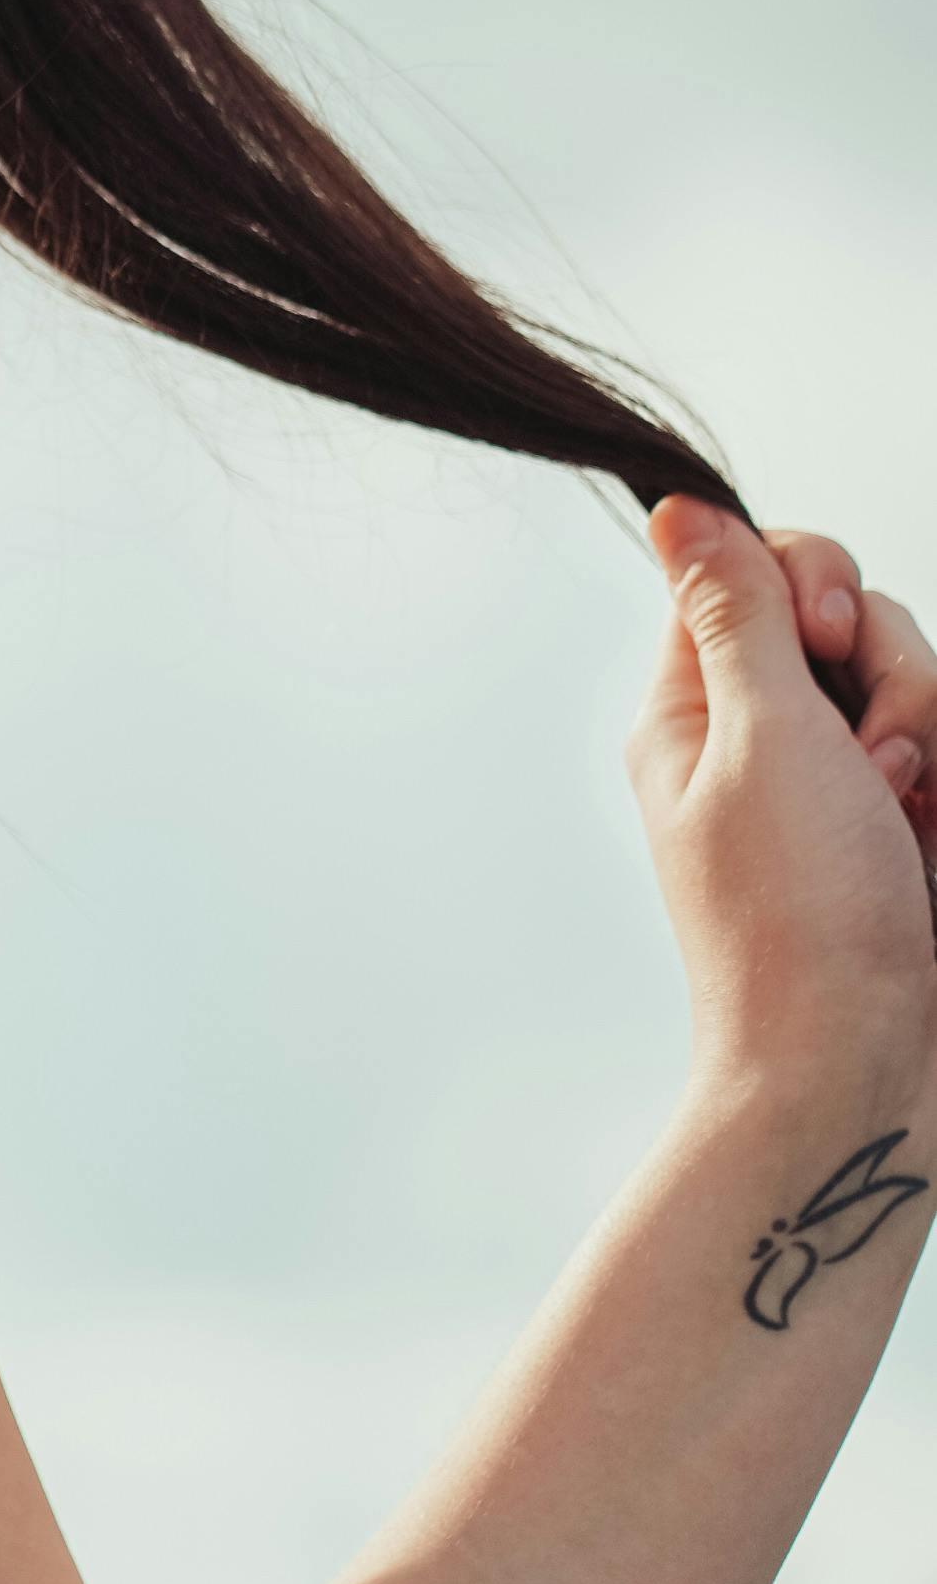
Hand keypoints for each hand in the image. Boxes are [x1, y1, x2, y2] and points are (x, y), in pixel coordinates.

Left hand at [627, 505, 936, 1089]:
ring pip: (914, 689)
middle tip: (875, 765)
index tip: (828, 638)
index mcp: (696, 708)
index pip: (756, 567)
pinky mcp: (902, 836)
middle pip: (853, 622)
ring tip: (910, 825)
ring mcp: (841, 792)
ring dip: (931, 736)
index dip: (812, 580)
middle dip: (891, 673)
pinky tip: (934, 851)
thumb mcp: (763, 738)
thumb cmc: (802, 922)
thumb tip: (672, 506)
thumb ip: (736, 614)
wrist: (864, 1077)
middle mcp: (763, 741)